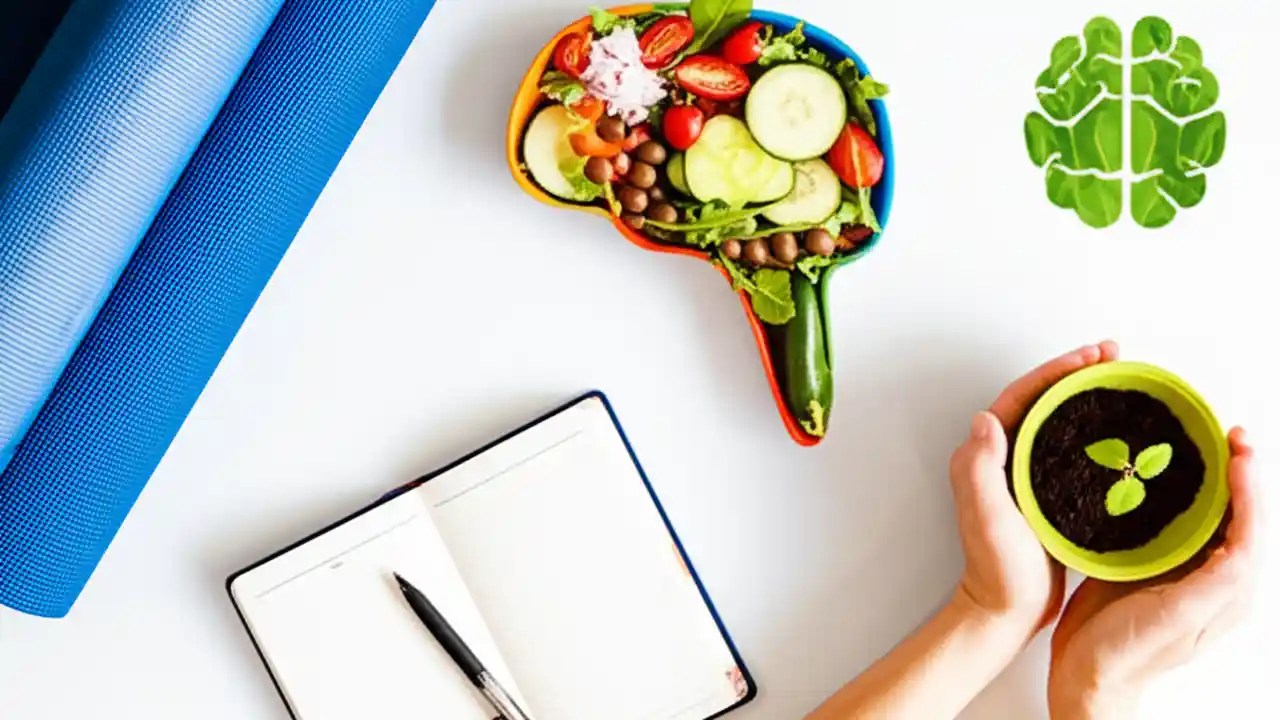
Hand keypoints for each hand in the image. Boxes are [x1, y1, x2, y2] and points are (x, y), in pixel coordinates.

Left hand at [950, 341, 1119, 639]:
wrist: (1005, 611)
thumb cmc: (996, 569)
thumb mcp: (987, 517)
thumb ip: (981, 470)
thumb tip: (985, 418)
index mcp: (984, 455)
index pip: (1021, 397)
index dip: (1055, 372)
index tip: (1089, 356)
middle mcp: (1001, 458)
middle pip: (1041, 401)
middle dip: (1075, 373)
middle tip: (1113, 355)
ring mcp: (1024, 474)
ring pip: (1058, 421)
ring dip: (1087, 397)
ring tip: (1122, 379)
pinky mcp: (1045, 492)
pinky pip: (1071, 447)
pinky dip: (1094, 431)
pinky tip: (1121, 429)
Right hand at [1047, 428, 1260, 718]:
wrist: (1088, 676)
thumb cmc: (1129, 653)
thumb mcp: (1178, 615)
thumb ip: (1218, 580)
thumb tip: (1245, 540)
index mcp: (1230, 589)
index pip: (1252, 524)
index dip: (1250, 483)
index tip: (1237, 448)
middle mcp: (1215, 578)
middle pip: (1237, 514)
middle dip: (1237, 472)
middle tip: (1225, 435)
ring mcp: (1186, 572)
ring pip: (1210, 515)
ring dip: (1211, 478)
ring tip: (1201, 445)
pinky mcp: (1157, 568)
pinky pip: (1178, 524)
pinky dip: (1179, 495)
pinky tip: (1161, 478)